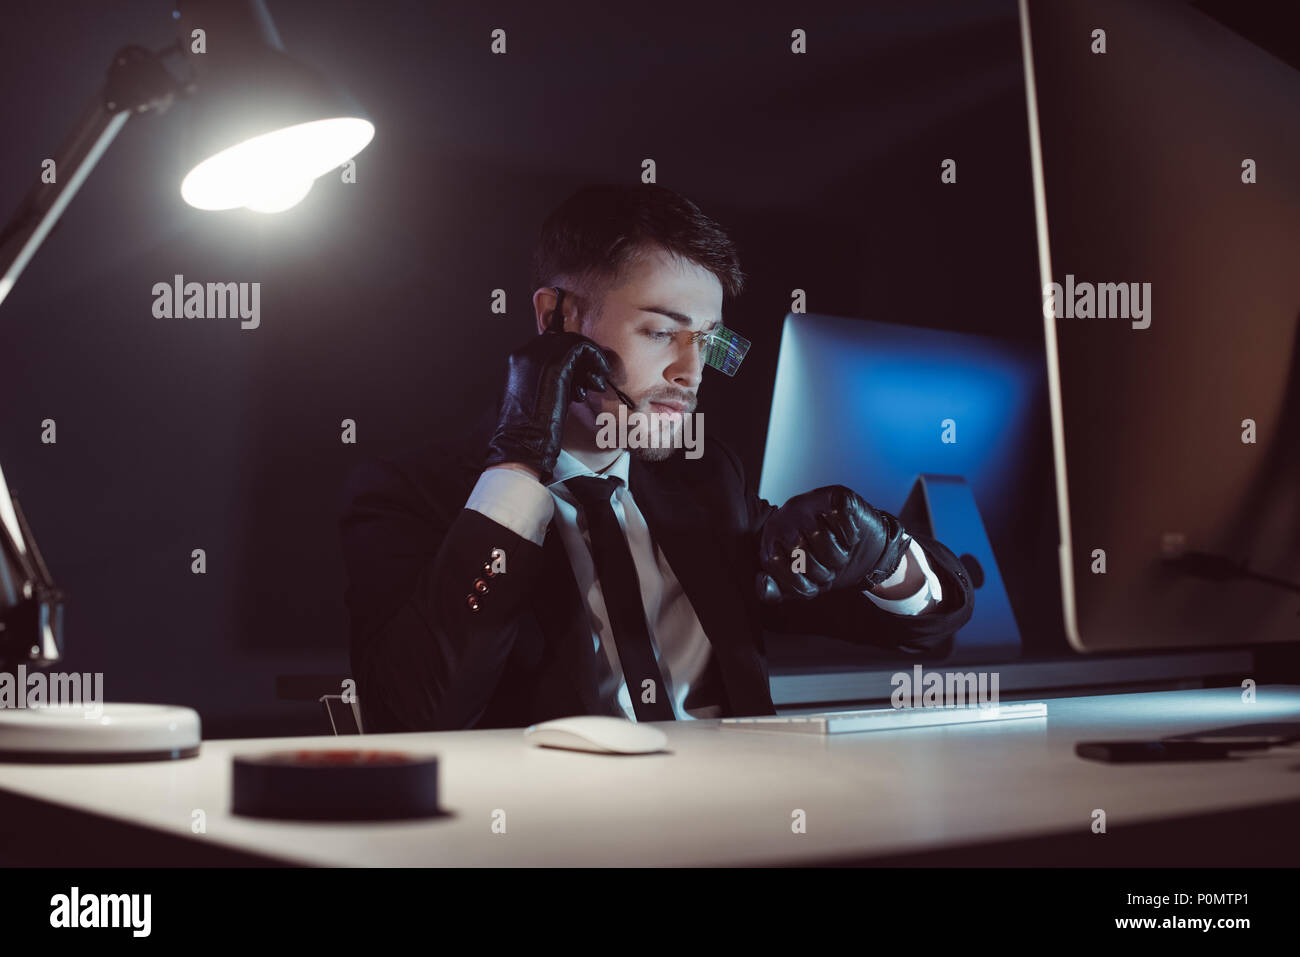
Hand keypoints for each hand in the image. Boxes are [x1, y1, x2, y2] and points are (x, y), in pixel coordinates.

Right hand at [484, 331, 612, 483]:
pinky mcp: (554, 364)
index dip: (570, 358)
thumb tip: (568, 380)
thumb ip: (543, 383)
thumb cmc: (526, 431)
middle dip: (581, 359)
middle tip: (594, 377)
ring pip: (573, 343)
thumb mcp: (530, 399)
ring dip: (591, 361)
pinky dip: (596, 358)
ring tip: (597, 384)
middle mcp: (525, 353)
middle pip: (562, 341)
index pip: (548, 345)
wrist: (521, 443)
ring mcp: (538, 356)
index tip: (582, 375)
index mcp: (516, 362)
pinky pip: (582, 348)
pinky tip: (602, 375)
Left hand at [755, 485, 909, 601]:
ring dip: (840, 555)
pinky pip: (840, 517)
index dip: (800, 581)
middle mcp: (784, 517)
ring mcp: (808, 502)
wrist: (862, 545)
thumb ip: (774, 591)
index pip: (774, 562)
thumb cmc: (823, 563)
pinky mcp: (836, 495)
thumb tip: (762, 582)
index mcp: (770, 539)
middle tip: (831, 569)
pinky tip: (849, 537)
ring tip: (841, 553)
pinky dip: (850, 535)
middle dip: (824, 572)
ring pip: (821, 535)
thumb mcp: (797, 583)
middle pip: (800, 552)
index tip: (813, 581)